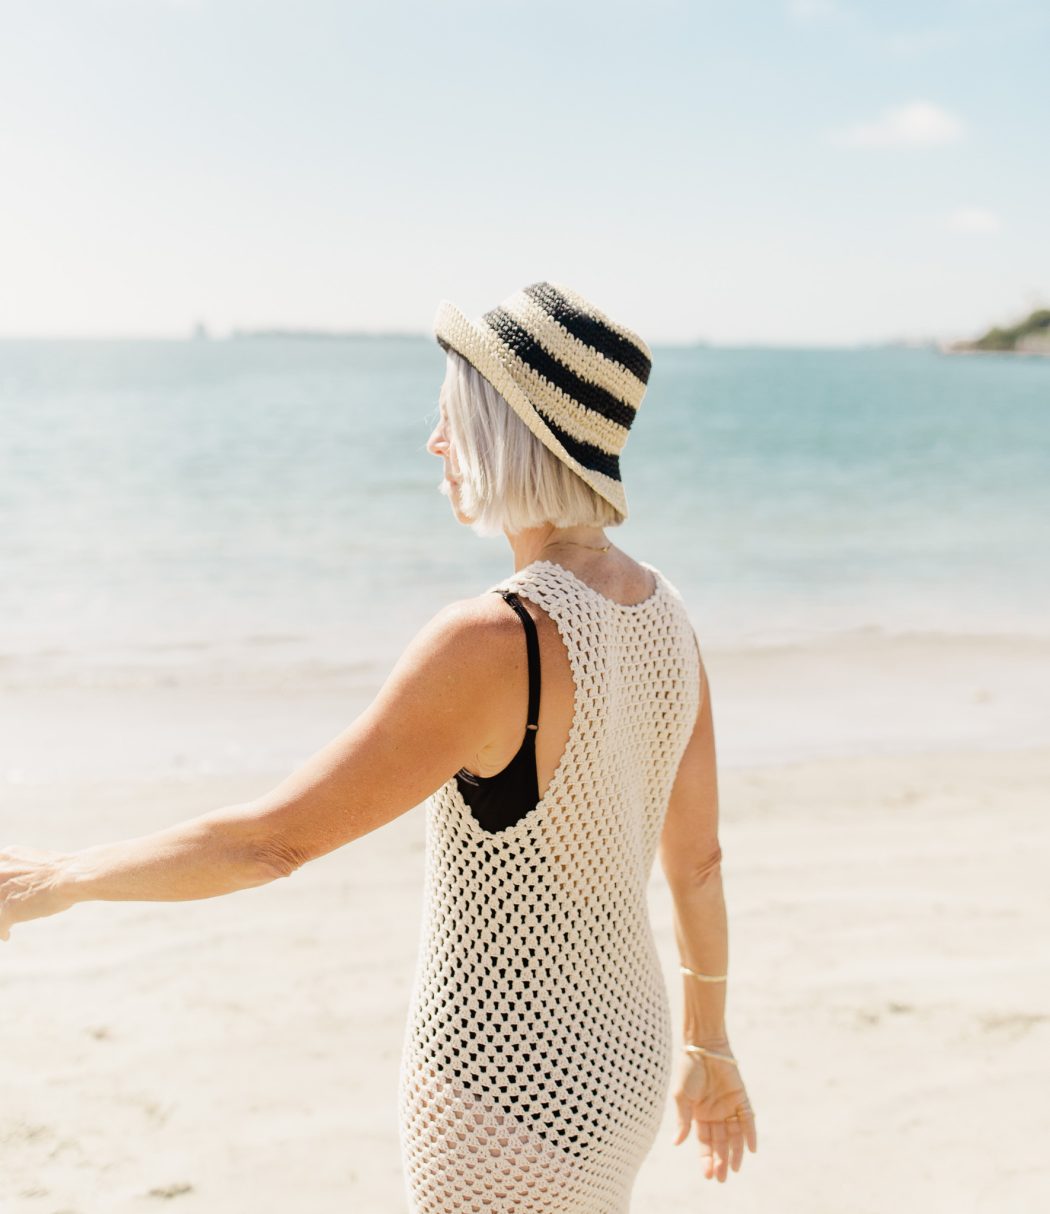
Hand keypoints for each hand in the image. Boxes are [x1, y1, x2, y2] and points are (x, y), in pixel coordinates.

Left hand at [0, 844, 76, 941]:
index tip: (5, 894)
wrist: (70, 877)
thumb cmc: (62, 871)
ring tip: (5, 924)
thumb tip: (22, 884)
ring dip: (1, 917)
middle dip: (1, 901)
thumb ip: (22, 873)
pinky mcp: (6, 909)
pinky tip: (7, 935)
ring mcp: (0, 891)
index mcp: (5, 857)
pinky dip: (2, 931)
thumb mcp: (36, 863)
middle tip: (6, 908)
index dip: (2, 887)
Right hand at [671, 1039, 756, 1181]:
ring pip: (734, 1135)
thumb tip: (676, 1144)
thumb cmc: (688, 1070)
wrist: (703, 1047)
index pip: (704, 1143)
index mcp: (699, 1115)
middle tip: (721, 1178)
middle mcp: (715, 1114)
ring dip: (735, 1152)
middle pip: (720, 1142)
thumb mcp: (682, 1097)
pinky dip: (750, 1134)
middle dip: (720, 1160)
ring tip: (734, 1169)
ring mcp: (729, 1107)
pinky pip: (748, 1120)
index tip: (707, 1175)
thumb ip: (683, 1121)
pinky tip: (751, 1149)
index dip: (706, 1159)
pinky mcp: (741, 1098)